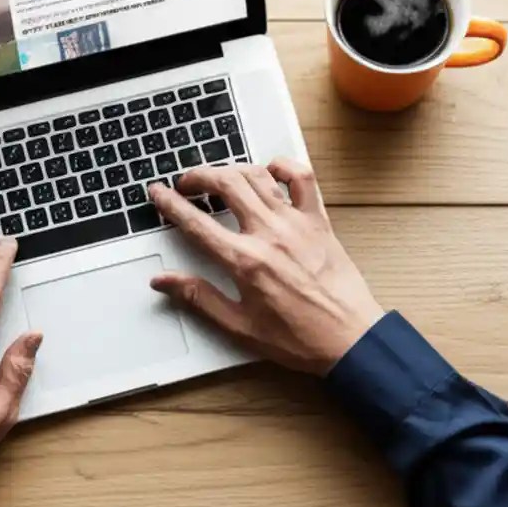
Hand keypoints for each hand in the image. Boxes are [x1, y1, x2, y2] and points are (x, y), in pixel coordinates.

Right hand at [148, 159, 382, 375]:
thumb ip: (198, 298)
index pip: (196, 223)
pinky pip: (301, 178)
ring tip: (219, 178)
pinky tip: (269, 172)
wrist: (349, 339)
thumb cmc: (298, 338)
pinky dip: (282, 167)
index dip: (170, 204)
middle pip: (225, 185)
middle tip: (185, 183)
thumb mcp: (239, 326)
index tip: (158, 193)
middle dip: (198, 176)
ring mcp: (296, 223)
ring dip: (231, 169)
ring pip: (256, 176)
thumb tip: (164, 281)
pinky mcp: (318, 221)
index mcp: (245, 262)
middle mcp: (269, 234)